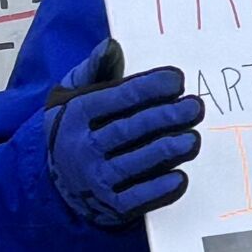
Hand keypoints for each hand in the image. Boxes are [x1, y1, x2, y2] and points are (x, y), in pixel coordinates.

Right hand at [44, 39, 204, 228]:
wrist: (56, 182)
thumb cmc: (77, 129)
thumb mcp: (72, 95)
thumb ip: (94, 70)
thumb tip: (111, 45)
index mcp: (76, 116)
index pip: (115, 99)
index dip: (148, 88)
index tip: (177, 80)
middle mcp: (83, 148)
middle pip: (127, 131)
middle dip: (164, 118)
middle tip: (195, 107)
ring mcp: (96, 180)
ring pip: (134, 164)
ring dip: (166, 151)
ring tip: (193, 138)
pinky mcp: (110, 205)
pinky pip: (137, 199)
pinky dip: (159, 189)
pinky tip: (180, 177)